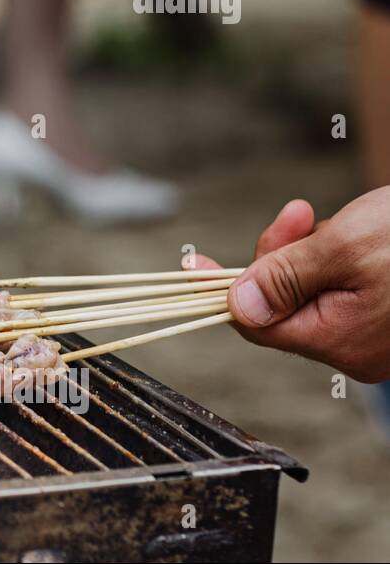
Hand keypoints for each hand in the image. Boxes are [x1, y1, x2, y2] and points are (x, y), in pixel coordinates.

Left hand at [187, 188, 389, 381]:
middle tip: (297, 214)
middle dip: (281, 254)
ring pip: (308, 289)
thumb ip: (285, 277)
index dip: (220, 290)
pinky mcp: (383, 314)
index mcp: (340, 342)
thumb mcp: (344, 248)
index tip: (193, 264)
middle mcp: (354, 349)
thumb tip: (236, 306)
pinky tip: (358, 233)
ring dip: (312, 249)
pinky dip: (334, 257)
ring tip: (346, 223)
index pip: (255, 324)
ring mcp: (371, 335)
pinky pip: (336, 287)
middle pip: (280, 302)